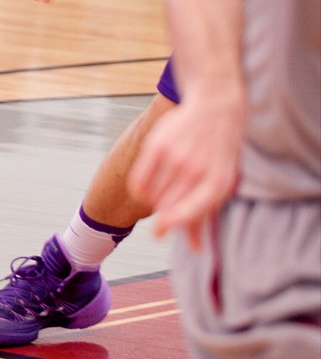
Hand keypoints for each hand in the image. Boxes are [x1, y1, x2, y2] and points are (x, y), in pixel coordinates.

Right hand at [128, 95, 243, 250]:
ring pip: (153, 195)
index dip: (172, 225)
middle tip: (164, 216)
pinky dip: (138, 189)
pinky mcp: (158, 146)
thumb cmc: (218, 153)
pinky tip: (144, 189)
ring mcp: (176, 158)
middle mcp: (196, 171)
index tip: (159, 233)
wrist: (215, 108)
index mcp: (217, 184)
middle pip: (167, 207)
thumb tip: (196, 249)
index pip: (189, 214)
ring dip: (152, 202)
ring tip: (161, 195)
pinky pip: (139, 180)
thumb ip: (205, 215)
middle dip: (162, 216)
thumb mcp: (220, 183)